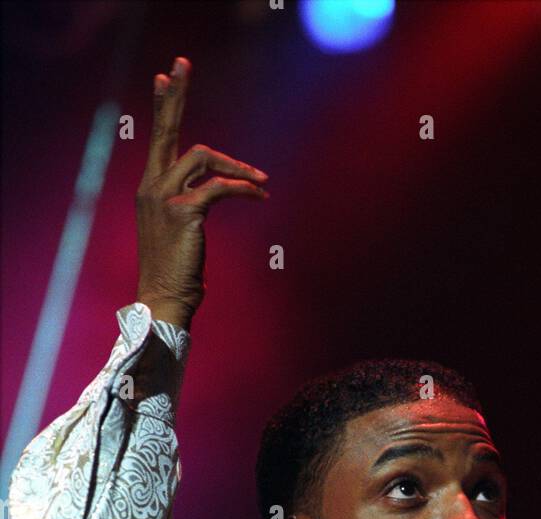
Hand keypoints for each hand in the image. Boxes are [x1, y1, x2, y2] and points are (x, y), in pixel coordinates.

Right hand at [135, 56, 268, 328]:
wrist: (165, 301)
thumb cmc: (175, 275)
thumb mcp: (178, 232)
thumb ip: (189, 205)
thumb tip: (214, 193)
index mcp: (149, 189)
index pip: (159, 140)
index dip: (164, 107)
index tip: (165, 78)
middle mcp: (152, 186)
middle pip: (166, 130)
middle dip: (175, 95)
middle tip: (181, 63)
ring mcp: (165, 197)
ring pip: (201, 156)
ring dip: (235, 165)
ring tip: (259, 182)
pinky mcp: (184, 211)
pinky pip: (219, 187)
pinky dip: (243, 188)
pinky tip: (259, 196)